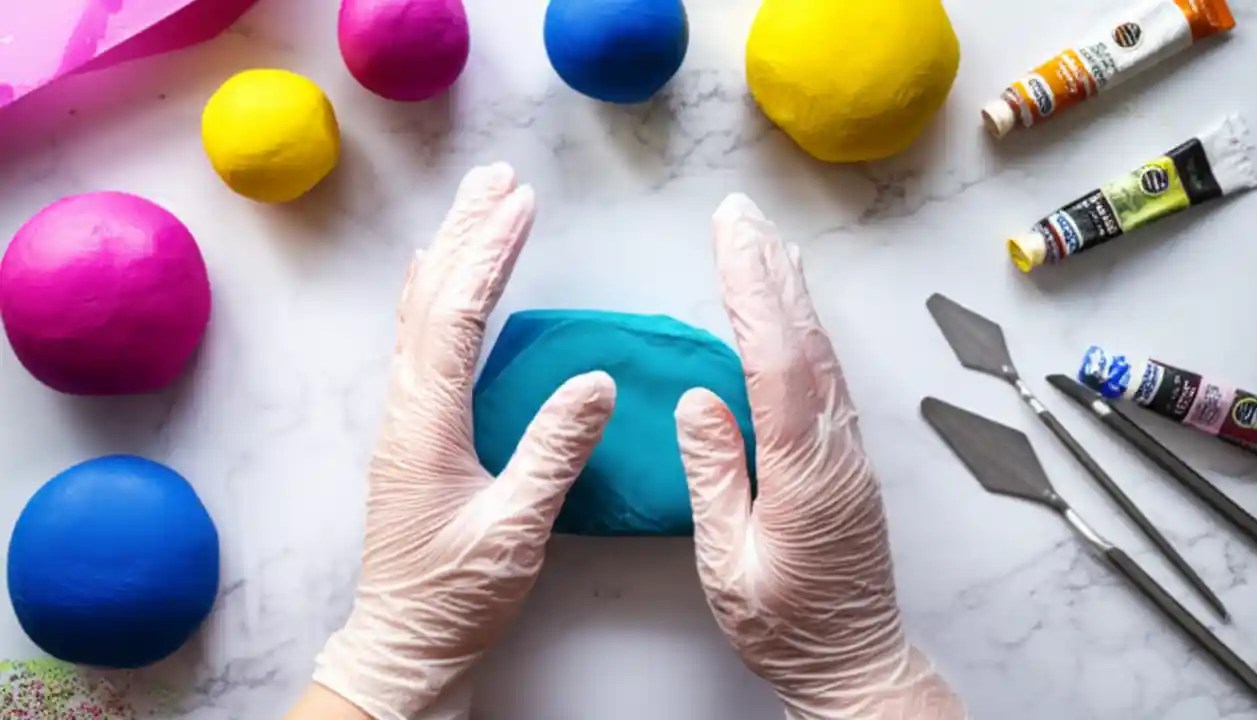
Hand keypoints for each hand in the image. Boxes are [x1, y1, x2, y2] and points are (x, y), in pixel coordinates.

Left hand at [309, 163, 616, 719]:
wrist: (405, 640)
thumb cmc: (458, 594)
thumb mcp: (516, 529)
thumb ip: (554, 453)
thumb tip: (595, 382)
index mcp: (428, 423)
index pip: (459, 317)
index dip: (492, 255)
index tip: (522, 203)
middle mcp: (406, 408)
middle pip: (433, 299)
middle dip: (469, 233)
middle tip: (498, 178)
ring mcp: (404, 418)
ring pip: (422, 315)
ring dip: (453, 255)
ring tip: (478, 205)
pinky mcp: (412, 432)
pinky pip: (420, 342)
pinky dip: (436, 296)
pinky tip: (440, 280)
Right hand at [676, 195, 965, 719]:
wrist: (853, 659)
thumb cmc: (784, 623)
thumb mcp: (729, 562)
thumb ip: (715, 476)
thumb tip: (699, 399)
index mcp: (803, 468)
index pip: (775, 359)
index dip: (752, 291)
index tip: (730, 236)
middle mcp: (834, 445)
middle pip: (804, 339)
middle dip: (769, 269)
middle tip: (742, 213)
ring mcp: (846, 448)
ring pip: (820, 352)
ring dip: (790, 290)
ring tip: (763, 240)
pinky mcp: (846, 456)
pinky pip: (825, 375)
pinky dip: (804, 328)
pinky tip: (792, 310)